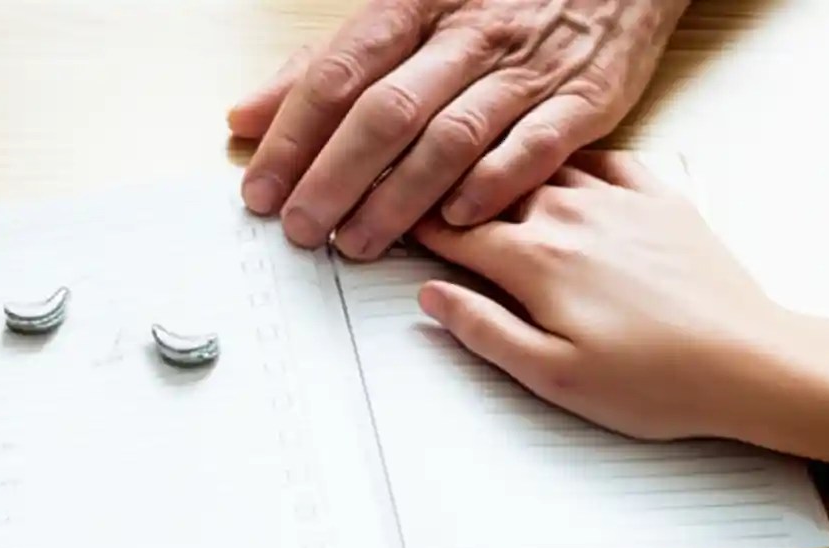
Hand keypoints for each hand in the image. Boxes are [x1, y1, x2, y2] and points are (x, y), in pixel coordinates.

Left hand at [228, 0, 688, 260]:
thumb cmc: (495, 1)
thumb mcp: (404, 15)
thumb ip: (323, 66)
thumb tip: (245, 116)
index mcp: (415, 6)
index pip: (339, 74)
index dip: (293, 137)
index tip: (260, 190)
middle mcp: (467, 36)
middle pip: (387, 111)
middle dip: (336, 176)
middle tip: (302, 228)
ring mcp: (526, 68)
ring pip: (451, 136)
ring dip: (399, 197)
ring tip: (359, 242)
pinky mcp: (583, 99)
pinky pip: (535, 146)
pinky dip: (493, 184)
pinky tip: (456, 219)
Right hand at [412, 152, 779, 440]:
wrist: (749, 362)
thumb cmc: (654, 381)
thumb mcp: (551, 376)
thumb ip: (483, 331)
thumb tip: (434, 296)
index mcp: (535, 262)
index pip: (455, 232)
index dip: (415, 225)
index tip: (392, 219)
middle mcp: (571, 218)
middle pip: (492, 192)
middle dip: (454, 194)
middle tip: (428, 194)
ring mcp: (618, 202)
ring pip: (542, 168)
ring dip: (506, 172)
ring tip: (482, 177)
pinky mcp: (660, 201)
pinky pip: (604, 159)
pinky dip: (572, 158)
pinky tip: (562, 169)